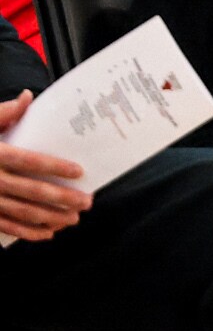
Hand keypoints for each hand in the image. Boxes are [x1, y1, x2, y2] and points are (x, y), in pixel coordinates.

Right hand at [0, 92, 90, 240]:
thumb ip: (3, 113)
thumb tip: (27, 97)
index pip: (28, 161)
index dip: (54, 166)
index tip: (78, 172)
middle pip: (31, 191)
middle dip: (61, 198)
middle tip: (86, 201)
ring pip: (23, 211)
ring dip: (51, 217)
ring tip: (73, 218)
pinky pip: (7, 226)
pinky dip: (28, 232)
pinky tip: (48, 233)